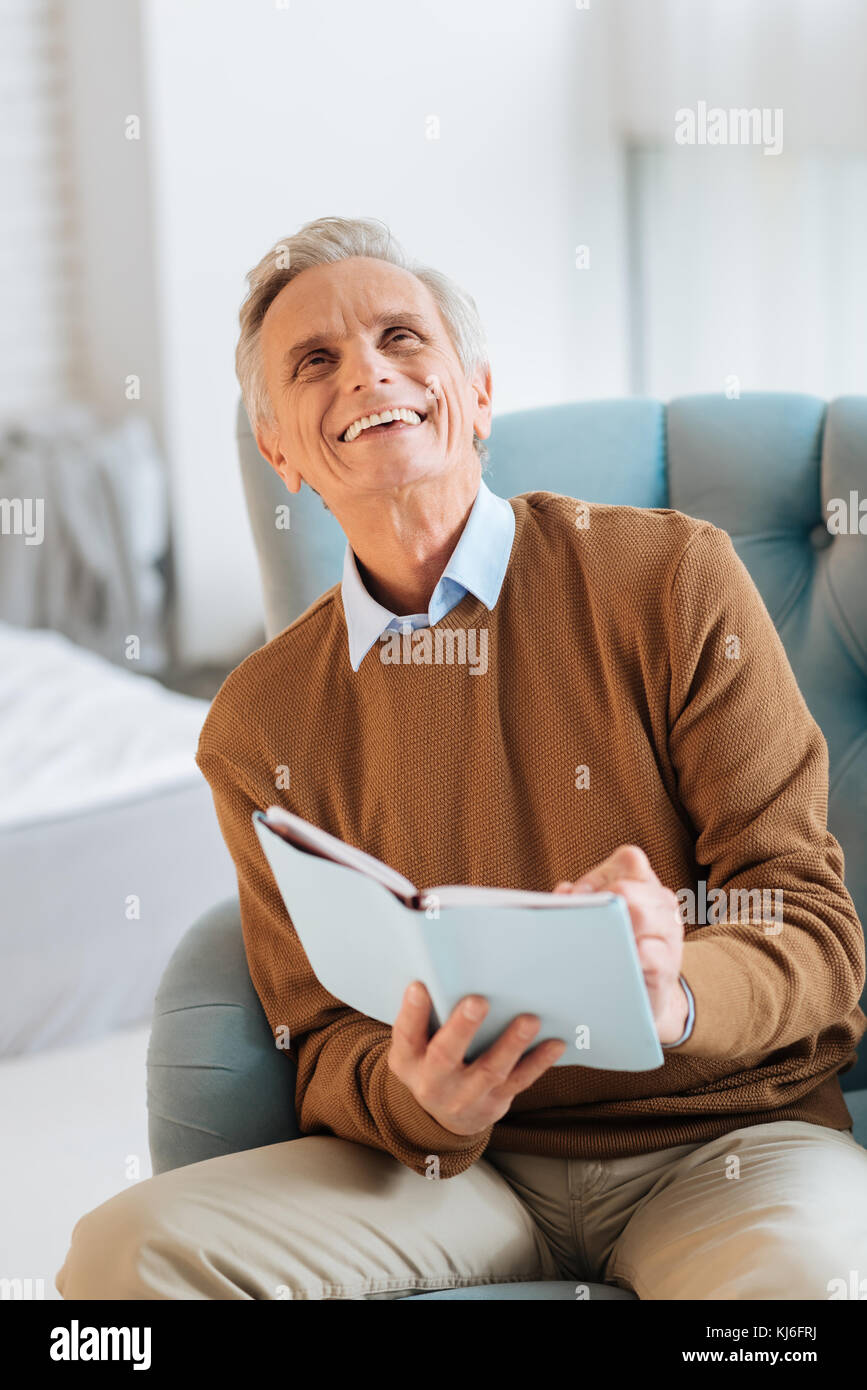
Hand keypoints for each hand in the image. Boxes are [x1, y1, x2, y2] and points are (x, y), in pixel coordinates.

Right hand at [387, 984, 566, 1135]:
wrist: (443, 1115)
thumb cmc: (430, 1061)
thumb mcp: (414, 1047)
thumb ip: (423, 1018)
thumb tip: (441, 974)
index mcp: (409, 1061)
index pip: (406, 1036)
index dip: (411, 1012)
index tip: (419, 986)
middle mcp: (434, 1083)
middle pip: (446, 1057)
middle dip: (462, 1029)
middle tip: (477, 1002)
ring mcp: (466, 1096)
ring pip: (490, 1070)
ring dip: (511, 1044)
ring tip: (529, 1020)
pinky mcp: (495, 1102)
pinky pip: (519, 1081)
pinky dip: (538, 1062)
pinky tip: (555, 1043)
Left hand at [554, 845, 687, 1044]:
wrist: (638, 997)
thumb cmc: (612, 949)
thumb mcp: (599, 919)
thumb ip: (581, 900)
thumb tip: (564, 893)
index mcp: (646, 885)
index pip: (631, 860)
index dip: (599, 875)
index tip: (578, 897)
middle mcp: (663, 904)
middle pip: (630, 888)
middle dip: (599, 903)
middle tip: (580, 924)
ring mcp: (670, 934)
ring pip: (641, 914)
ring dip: (611, 926)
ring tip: (591, 942)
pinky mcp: (667, 966)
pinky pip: (648, 953)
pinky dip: (625, 955)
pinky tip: (608, 963)